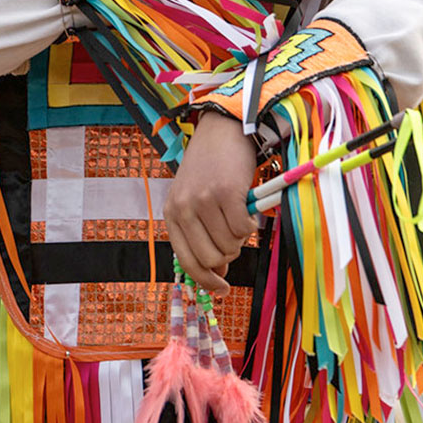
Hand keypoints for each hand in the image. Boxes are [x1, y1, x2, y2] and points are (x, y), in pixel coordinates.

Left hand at [165, 114, 257, 295]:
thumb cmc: (212, 170)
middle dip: (229, 254)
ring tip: (239, 215)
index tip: (221, 290)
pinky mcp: (226, 193)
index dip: (205, 280)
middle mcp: (183, 208)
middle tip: (234, 237)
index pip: (186, 261)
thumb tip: (217, 271)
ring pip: (230, 244)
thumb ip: (201, 235)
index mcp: (172, 214)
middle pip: (211, 258)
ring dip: (241, 236)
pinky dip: (251, 222)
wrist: (223, 132)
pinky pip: (244, 227)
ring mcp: (203, 201)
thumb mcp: (196, 202)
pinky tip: (247, 207)